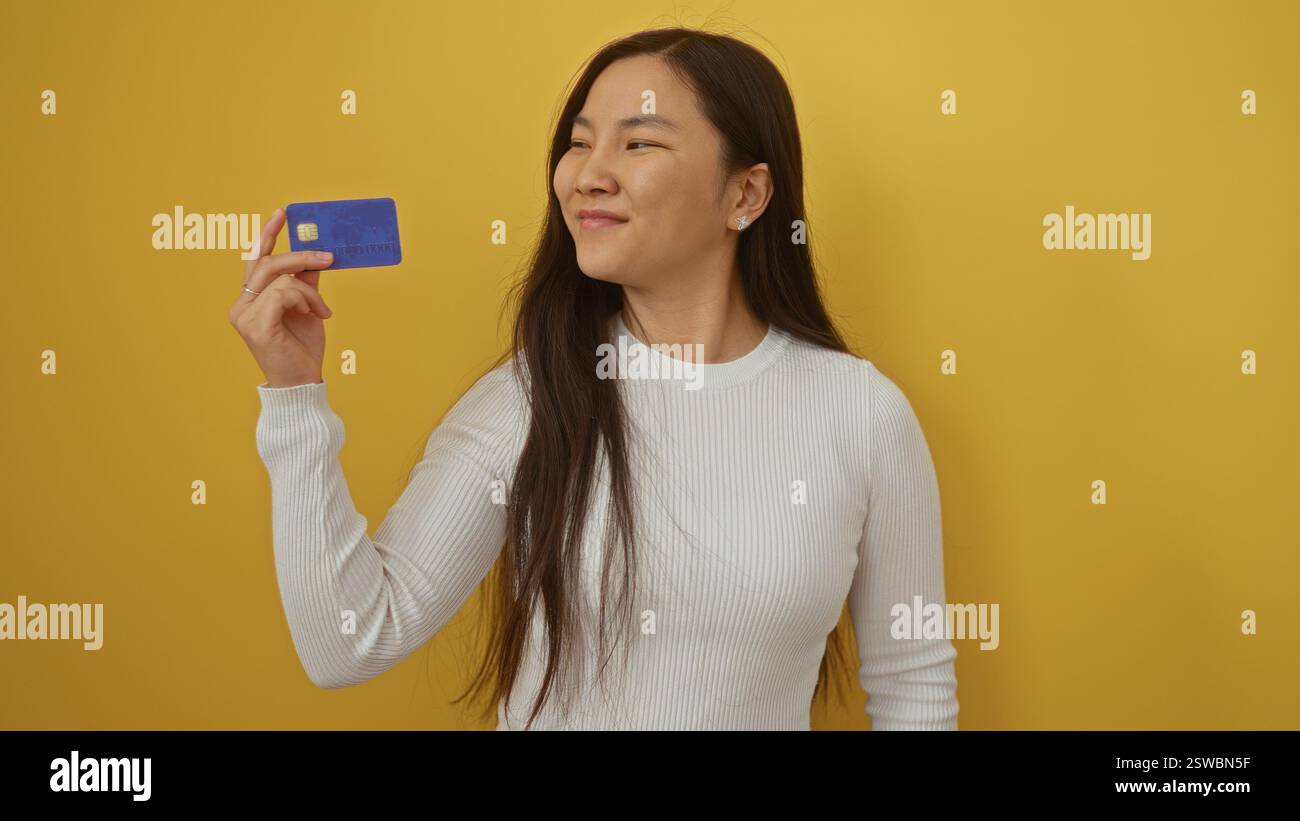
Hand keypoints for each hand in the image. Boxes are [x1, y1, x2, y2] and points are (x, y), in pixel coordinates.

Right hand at [229, 208, 334, 387]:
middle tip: (329, 257)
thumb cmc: (303, 348)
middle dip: (301, 256)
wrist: (303, 382)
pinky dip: (304, 299)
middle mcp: (241, 305)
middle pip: (267, 263)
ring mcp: (244, 316)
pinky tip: (315, 315)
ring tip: (321, 309)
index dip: (267, 234)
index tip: (284, 213)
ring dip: (309, 290)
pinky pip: (283, 294)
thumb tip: (318, 254)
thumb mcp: (308, 307)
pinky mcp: (255, 326)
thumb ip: (307, 281)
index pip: (255, 259)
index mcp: (250, 299)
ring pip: (280, 278)